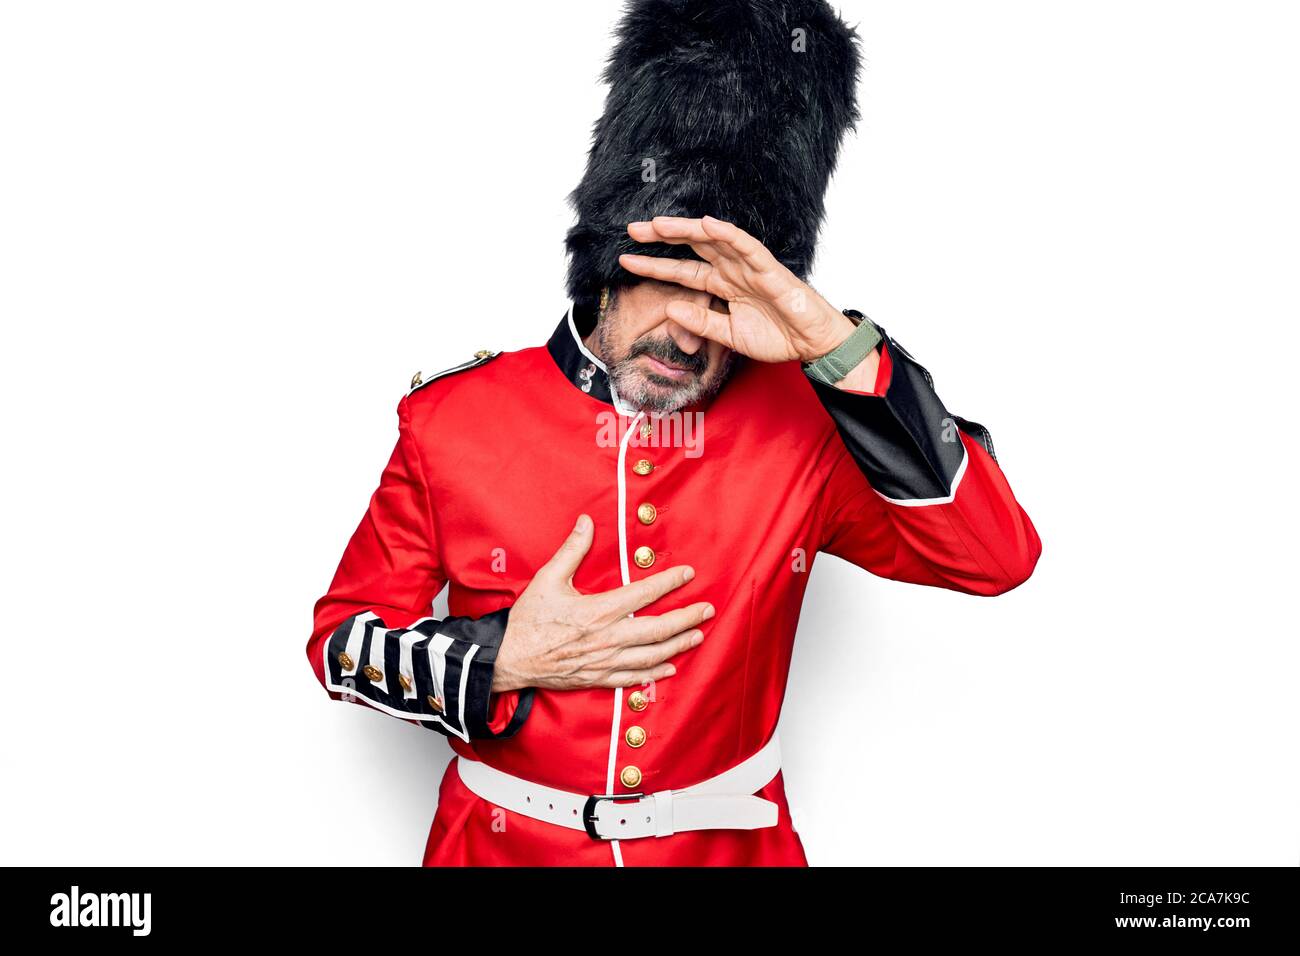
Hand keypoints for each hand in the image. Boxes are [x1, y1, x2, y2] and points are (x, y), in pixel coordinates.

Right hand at [492, 514, 712, 691]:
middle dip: (687, 618)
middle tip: (707, 610)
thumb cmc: (528, 620)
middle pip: (659, 628)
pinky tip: (669, 668)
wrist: (509, 658)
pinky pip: (633, 677)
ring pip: (652, 655)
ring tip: (697, 636)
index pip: (645, 594)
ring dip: (678, 645)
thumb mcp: (548, 579)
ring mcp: (605, 660)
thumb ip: (572, 550)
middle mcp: (608, 637)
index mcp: (599, 610)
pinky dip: (655, 673)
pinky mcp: (598, 677)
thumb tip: (586, 522)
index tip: (688, 574)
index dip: (670, 582)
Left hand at [618, 215, 857, 363]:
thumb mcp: (727, 336)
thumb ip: (700, 323)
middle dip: (662, 237)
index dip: (654, 265)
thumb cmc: (777, 336)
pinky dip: (727, 234)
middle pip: (691, 247)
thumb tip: (669, 310)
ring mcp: (749, 266)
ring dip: (687, 229)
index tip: (626, 260)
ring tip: (659, 224)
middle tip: (632, 229)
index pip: (681, 271)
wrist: (810, 343)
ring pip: (714, 240)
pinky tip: (707, 225)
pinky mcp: (768, 268)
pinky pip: (746, 246)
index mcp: (722, 285)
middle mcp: (732, 270)